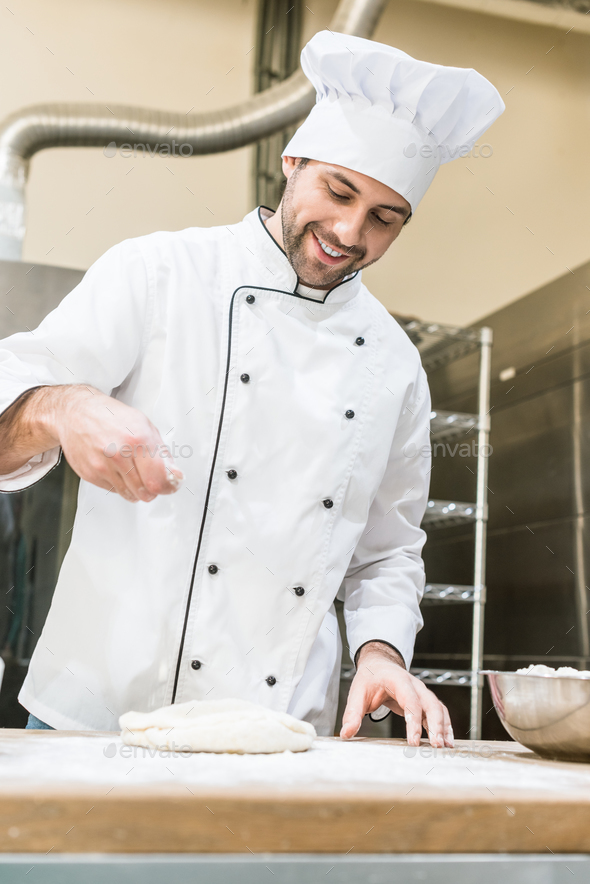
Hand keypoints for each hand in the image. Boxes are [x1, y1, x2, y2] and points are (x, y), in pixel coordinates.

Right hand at [42, 385, 182, 502]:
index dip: (168, 487)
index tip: (170, 486)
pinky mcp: (90, 474)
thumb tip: (174, 475)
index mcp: (137, 440)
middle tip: (151, 479)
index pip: (158, 480)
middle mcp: (119, 454)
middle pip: (145, 492)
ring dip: (136, 489)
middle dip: (153, 489)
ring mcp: (102, 466)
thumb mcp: (144, 425)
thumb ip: (162, 452)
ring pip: (129, 495)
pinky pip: (113, 490)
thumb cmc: (111, 416)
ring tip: (134, 471)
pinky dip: (119, 484)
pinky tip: (116, 468)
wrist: (76, 412)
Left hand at [340, 641, 453, 747]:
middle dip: (436, 724)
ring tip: (445, 746)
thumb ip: (352, 713)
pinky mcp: (425, 701)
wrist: (379, 665)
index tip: (413, 741)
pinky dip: (445, 726)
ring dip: (444, 727)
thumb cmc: (370, 678)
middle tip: (435, 745)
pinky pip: (439, 712)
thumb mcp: (357, 692)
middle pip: (430, 703)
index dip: (413, 720)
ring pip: (438, 708)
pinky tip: (447, 741)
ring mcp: (422, 692)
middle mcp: (414, 685)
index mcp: (398, 680)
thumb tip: (346, 734)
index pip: (409, 700)